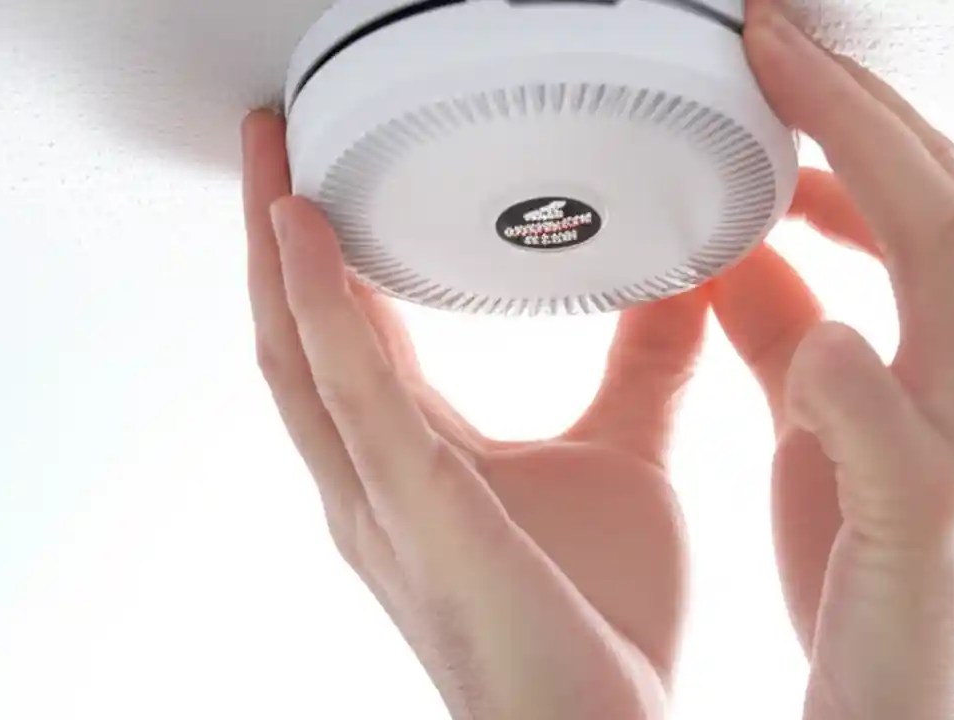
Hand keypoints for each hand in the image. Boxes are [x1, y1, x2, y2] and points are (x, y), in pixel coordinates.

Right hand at [242, 112, 706, 719]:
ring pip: (302, 361)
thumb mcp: (627, 459)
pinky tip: (312, 243)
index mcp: (416, 466)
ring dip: (280, 257)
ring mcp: (386, 506)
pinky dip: (328, 315)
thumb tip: (681, 289)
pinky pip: (359, 403)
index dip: (325, 260)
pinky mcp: (423, 519)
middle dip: (275, 238)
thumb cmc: (599, 621)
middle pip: (297, 340)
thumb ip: (641, 374)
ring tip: (276, 163)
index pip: (348, 343)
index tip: (323, 176)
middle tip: (273, 140)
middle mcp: (376, 485)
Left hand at [712, 2, 953, 717]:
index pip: (940, 204)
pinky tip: (778, 304)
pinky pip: (887, 409)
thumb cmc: (883, 588)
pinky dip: (834, 348)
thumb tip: (739, 252)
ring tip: (772, 97)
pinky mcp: (939, 520)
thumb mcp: (832, 441)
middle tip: (768, 34)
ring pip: (946, 260)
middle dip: (858, 103)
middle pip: (949, 200)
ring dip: (855, 165)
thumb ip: (795, 339)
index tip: (780, 63)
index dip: (864, 119)